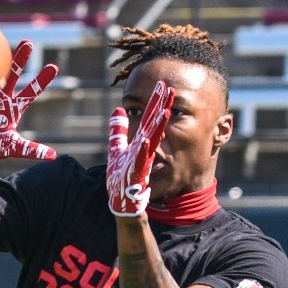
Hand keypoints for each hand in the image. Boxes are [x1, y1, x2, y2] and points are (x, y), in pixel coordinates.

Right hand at [0, 40, 58, 165]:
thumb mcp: (12, 148)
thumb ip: (31, 150)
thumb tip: (53, 156)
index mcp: (14, 107)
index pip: (31, 91)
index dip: (42, 80)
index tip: (54, 67)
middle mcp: (2, 97)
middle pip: (13, 74)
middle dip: (20, 58)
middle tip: (29, 42)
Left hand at [106, 81, 173, 217]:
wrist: (123, 203)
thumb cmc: (122, 178)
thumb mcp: (118, 150)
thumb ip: (118, 131)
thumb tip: (118, 110)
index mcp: (141, 143)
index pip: (150, 118)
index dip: (156, 101)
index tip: (162, 84)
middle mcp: (145, 150)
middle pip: (155, 124)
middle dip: (161, 106)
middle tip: (169, 88)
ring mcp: (143, 161)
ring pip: (153, 141)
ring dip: (159, 126)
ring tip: (165, 111)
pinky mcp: (137, 173)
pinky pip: (141, 161)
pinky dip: (143, 150)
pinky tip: (146, 139)